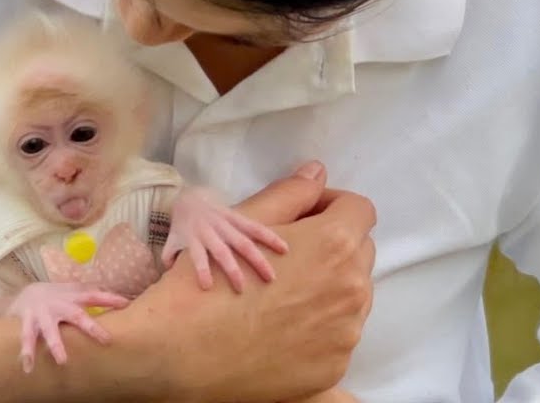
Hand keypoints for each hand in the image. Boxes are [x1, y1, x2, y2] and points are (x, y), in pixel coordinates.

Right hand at [5, 281, 129, 372]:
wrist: (27, 294)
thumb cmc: (60, 298)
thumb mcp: (76, 294)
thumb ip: (96, 297)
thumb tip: (125, 302)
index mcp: (73, 296)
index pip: (95, 295)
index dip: (110, 298)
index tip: (125, 304)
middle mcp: (59, 304)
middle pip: (77, 315)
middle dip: (91, 328)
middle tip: (106, 340)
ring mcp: (42, 313)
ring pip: (50, 330)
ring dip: (56, 346)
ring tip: (62, 362)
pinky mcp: (27, 322)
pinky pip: (27, 339)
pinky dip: (27, 353)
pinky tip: (28, 368)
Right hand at [131, 161, 377, 402]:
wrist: (180, 349)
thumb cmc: (213, 274)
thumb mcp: (248, 221)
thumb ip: (291, 195)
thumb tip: (317, 172)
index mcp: (333, 244)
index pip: (359, 210)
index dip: (334, 207)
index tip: (309, 217)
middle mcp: (349, 288)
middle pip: (360, 253)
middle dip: (333, 246)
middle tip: (294, 253)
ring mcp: (344, 332)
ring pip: (352, 296)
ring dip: (328, 285)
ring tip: (286, 292)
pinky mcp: (333, 367)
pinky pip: (339, 334)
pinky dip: (319, 324)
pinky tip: (284, 322)